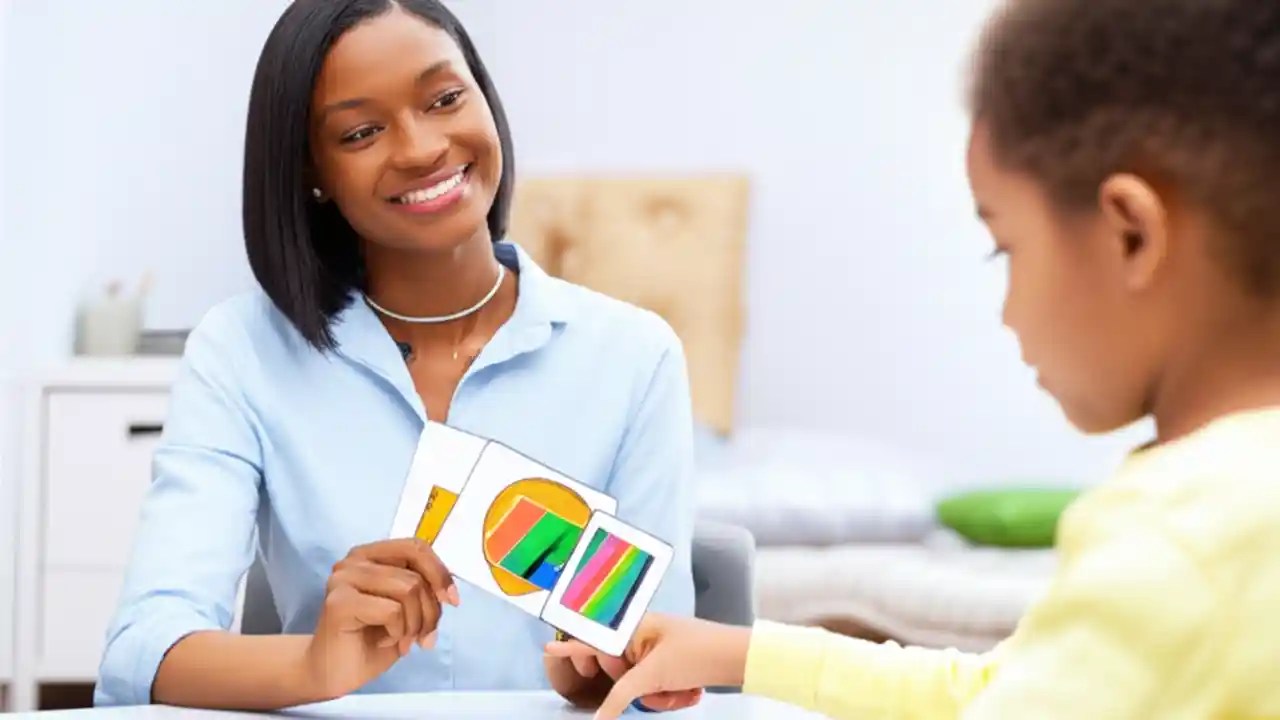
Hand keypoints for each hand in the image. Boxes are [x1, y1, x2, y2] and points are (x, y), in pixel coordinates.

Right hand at [303, 538, 459, 698]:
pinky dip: (399, 632)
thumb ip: (424, 591)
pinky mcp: (339, 602)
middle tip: (425, 635)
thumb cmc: (372, 640)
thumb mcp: (408, 610)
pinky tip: (386, 641)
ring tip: (405, 640)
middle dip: (431, 609)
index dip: (440, 572)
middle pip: (416, 573)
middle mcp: (354, 560)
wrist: (334, 672)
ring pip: (408, 589)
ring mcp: (343, 579)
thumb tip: (449, 593)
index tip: (452, 600)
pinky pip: (392, 611)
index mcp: (371, 555)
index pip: (416, 547)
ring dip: (416, 624)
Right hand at [544, 613, 751, 719]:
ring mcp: (658, 655)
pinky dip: (671, 697)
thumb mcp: (653, 675)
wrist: (737, 659)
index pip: (594, 638)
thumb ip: (620, 696)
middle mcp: (643, 638)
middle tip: (654, 686)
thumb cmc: (696, 653)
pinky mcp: (671, 669)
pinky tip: (689, 693)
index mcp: (634, 628)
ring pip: (639, 689)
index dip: (570, 648)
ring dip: (659, 697)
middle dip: (637, 689)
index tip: (547, 647)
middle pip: (618, 674)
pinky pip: (656, 691)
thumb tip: (600, 718)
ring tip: (680, 691)